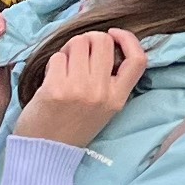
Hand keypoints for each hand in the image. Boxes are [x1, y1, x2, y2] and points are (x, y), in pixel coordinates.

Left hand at [15, 27, 147, 147]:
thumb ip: (111, 80)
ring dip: (69, 49)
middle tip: (79, 52)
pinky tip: (52, 77)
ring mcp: (79, 89)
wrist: (46, 150)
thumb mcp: (104, 108)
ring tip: (64, 65)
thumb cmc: (74, 125)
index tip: (113, 33)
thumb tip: (107, 41)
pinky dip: (54, 62)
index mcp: (118, 98)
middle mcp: (101, 92)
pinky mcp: (55, 88)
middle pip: (102, 41)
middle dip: (89, 39)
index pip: (138, 59)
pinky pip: (58, 56)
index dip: (128, 39)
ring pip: (78, 43)